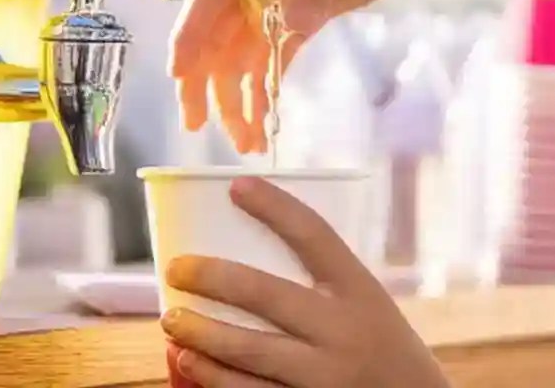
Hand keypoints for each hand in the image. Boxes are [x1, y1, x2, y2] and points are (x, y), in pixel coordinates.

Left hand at [160, 177, 448, 387]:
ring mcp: (325, 376)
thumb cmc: (383, 352)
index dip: (275, 207)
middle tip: (174, 269)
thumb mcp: (369, 309)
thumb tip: (244, 263)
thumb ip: (324, 288)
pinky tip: (188, 361)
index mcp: (360, 293)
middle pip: (264, 293)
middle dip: (210, 277)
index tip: (237, 185)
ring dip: (200, 333)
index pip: (314, 236)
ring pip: (247, 350)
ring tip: (171, 320)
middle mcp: (343, 332)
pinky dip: (211, 377)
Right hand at [168, 0, 422, 152]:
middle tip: (194, 125)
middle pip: (215, 34)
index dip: (191, 37)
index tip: (178, 74)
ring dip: (237, 98)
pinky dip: (264, 92)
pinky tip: (261, 124)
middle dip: (205, 81)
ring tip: (243, 142)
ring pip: (239, 56)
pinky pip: (269, 61)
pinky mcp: (291, 18)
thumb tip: (289, 24)